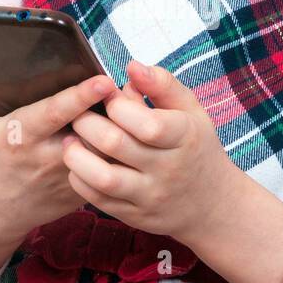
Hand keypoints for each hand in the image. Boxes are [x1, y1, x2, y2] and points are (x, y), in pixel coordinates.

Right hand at [0, 43, 118, 245]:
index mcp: (18, 137)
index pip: (54, 114)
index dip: (79, 97)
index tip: (102, 79)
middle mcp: (45, 158)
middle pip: (88, 131)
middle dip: (112, 111)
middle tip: (132, 88)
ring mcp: (66, 178)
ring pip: (104, 152)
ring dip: (121, 131)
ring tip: (136, 105)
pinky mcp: (80, 192)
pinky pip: (108, 170)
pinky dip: (121, 152)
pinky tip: (133, 132)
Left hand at [61, 59, 243, 246]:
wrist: (211, 203)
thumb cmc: (195, 146)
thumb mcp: (191, 110)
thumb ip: (162, 85)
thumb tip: (132, 66)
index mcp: (184, 137)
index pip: (147, 123)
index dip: (117, 105)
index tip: (108, 97)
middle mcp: (168, 169)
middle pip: (116, 145)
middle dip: (87, 124)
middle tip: (79, 115)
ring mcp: (151, 196)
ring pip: (103, 178)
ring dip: (76, 156)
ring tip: (71, 140)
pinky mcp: (135, 216)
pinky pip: (99, 200)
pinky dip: (80, 180)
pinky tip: (78, 164)